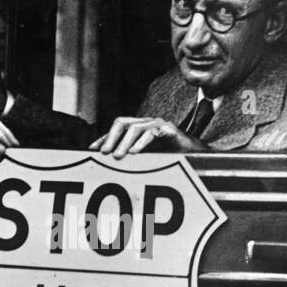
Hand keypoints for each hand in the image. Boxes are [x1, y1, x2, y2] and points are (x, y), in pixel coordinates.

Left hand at [90, 116, 204, 157]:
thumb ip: (128, 158)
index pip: (116, 128)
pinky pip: (152, 132)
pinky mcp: (169, 129)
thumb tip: (107, 163)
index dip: (104, 137)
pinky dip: (142, 142)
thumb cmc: (168, 157)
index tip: (92, 150)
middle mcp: (146, 123)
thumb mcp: (144, 158)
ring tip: (118, 157)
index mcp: (138, 128)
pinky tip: (134, 152)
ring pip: (136, 127)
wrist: (194, 156)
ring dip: (124, 142)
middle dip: (111, 138)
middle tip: (104, 154)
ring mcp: (157, 124)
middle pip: (122, 123)